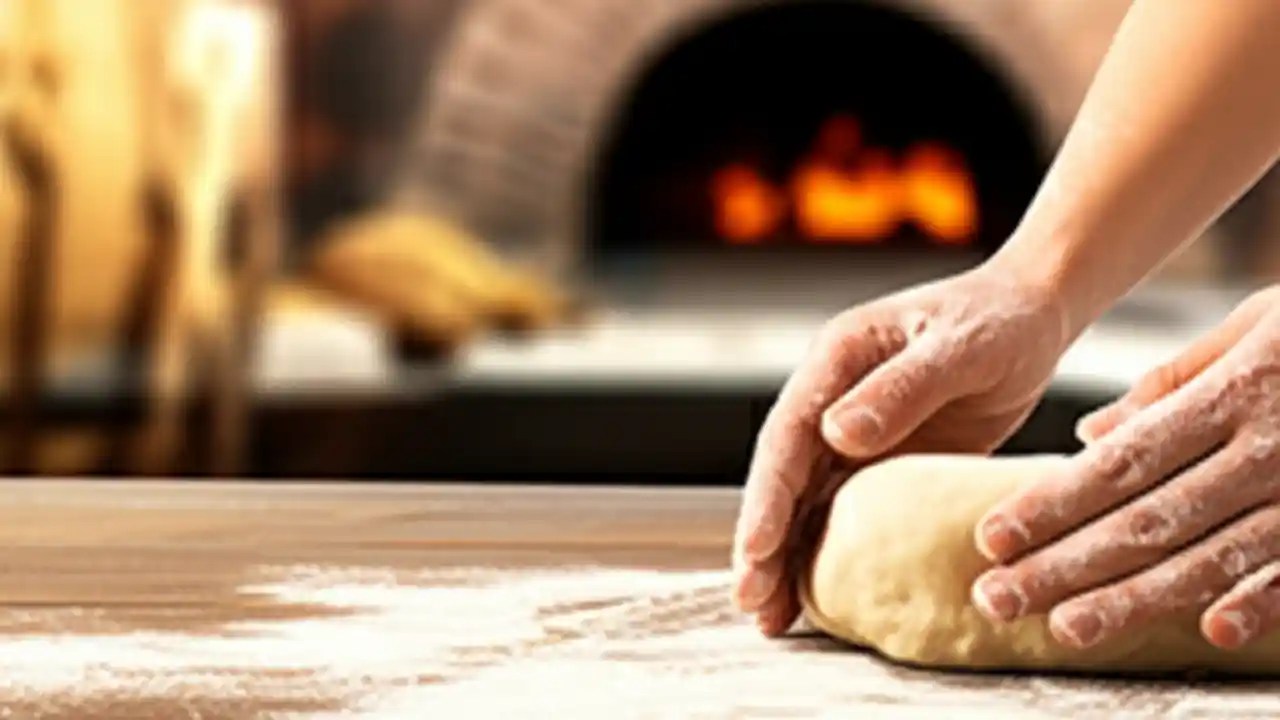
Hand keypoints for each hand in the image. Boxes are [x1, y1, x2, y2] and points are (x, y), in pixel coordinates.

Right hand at [733, 262, 1072, 634]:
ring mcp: (850, 430)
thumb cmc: (998, 320)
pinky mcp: (878, 459)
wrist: (1030, 316)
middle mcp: (830, 397)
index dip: (768, 495)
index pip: (788, 434)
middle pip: (782, 475)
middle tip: (753, 600)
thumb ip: (902, 388)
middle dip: (762, 539)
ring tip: (771, 616)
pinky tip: (817, 594)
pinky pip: (842, 510)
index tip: (758, 547)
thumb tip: (837, 434)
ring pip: (803, 500)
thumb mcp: (959, 349)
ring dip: (784, 556)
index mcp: (837, 359)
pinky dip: (823, 552)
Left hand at [972, 286, 1279, 649]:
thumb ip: (1170, 383)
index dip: (1052, 503)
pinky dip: (1262, 602)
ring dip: (1135, 599)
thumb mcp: (1254, 327)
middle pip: (1148, 519)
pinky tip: (1211, 630)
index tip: (994, 536)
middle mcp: (1266, 448)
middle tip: (998, 597)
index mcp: (1232, 394)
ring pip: (1210, 556)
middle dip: (1066, 564)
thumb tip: (1091, 436)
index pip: (1121, 461)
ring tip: (1067, 627)